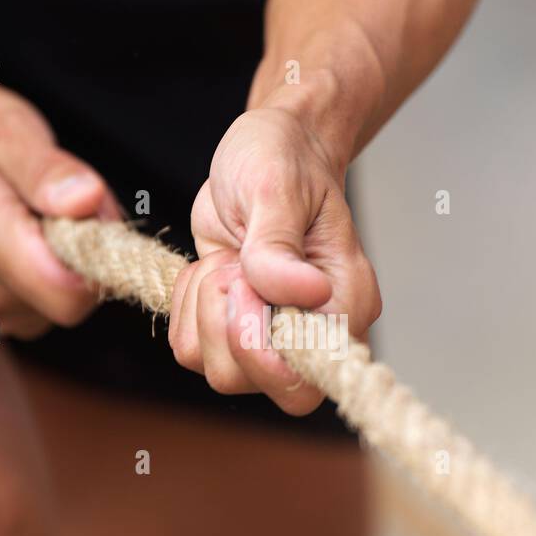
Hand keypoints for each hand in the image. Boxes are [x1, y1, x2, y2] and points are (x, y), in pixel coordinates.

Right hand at [0, 75, 119, 337]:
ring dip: (67, 258)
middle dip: (86, 250)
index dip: (100, 258)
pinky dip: (49, 269)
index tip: (90, 210)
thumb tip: (85, 201)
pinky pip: (44, 302)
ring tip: (38, 208)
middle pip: (73, 297)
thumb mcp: (6, 127)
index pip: (69, 295)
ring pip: (61, 300)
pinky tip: (27, 232)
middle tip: (64, 197)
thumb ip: (46, 170)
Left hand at [168, 106, 380, 414]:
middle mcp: (315, 334)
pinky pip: (191, 350)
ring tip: (229, 259)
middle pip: (258, 383)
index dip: (265, 349)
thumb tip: (302, 293)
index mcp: (347, 303)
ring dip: (205, 309)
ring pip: (219, 371)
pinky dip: (188, 307)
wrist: (268, 152)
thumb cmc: (285, 161)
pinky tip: (214, 267)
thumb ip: (277, 246)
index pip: (310, 374)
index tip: (247, 283)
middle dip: (226, 323)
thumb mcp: (276, 186)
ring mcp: (273, 339)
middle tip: (236, 264)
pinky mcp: (233, 333)